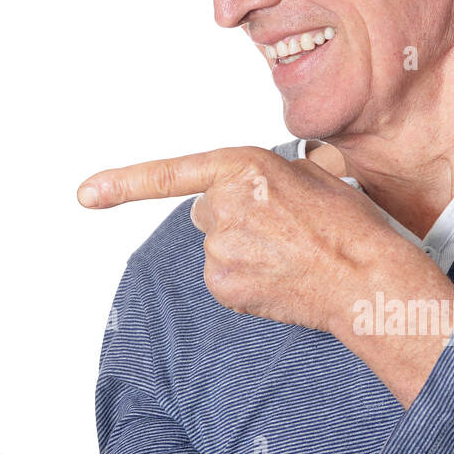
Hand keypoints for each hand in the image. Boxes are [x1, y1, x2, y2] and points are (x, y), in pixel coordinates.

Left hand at [77, 147, 453, 406]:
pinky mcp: (225, 286)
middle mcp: (224, 206)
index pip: (171, 174)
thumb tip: (241, 191)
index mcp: (243, 167)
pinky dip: (245, 279)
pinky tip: (280, 277)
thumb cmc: (349, 226)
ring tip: (289, 254)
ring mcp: (222, 250)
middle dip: (234, 216)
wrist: (369, 279)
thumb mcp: (310, 174)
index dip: (122, 183)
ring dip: (243, 249)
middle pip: (207, 211)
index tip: (85, 193)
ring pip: (217, 246)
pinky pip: (224, 278)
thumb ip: (262, 176)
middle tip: (282, 227)